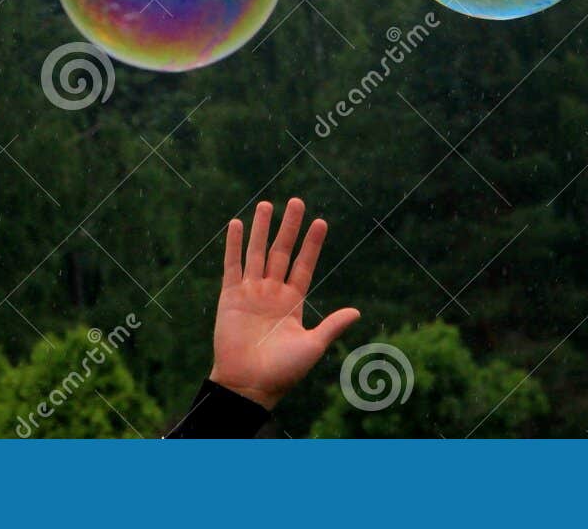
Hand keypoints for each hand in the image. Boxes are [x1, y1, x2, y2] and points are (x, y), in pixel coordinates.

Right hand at [208, 198, 360, 409]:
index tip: (321, 222)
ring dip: (261, 229)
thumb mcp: (312, 346)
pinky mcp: (230, 297)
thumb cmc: (282, 372)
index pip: (304, 265)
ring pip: (257, 253)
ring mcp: (251, 292)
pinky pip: (232, 266)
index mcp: (293, 303)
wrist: (248, 386)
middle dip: (289, 228)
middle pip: (282, 252)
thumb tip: (357, 312)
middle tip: (296, 201)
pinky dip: (233, 245)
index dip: (312, 244)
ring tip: (267, 205)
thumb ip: (331, 326)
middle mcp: (272, 293)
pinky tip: (236, 224)